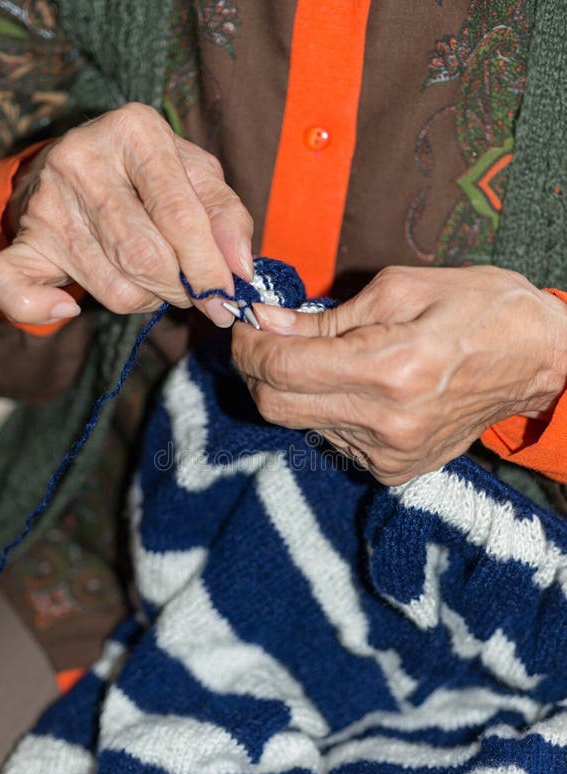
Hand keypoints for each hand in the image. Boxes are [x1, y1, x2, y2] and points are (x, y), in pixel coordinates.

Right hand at [0, 103, 253, 326]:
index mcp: (135, 131)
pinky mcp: (25, 237)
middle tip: (196, 294)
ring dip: (147, 300)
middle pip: (144, 256)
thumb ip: (228, 217)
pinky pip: (15, 287)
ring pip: (113, 286)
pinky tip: (69, 307)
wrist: (83, 162)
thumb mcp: (199, 177)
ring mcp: (47, 200)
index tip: (227, 298)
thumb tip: (241, 270)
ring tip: (155, 281)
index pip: (179, 215)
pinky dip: (42, 309)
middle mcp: (83, 159)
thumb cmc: (154, 174)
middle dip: (181, 289)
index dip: (208, 268)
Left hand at [232, 265, 566, 484]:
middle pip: (278, 407)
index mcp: (391, 369)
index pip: (282, 370)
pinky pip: (334, 439)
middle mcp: (387, 424)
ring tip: (331, 358)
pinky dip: (330, 410)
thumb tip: (266, 324)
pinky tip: (359, 387)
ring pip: (303, 424)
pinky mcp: (395, 470)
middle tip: (267, 340)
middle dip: (258, 371)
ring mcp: (391, 454)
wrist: (537, 360)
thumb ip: (324, 318)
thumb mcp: (400, 291)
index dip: (250, 346)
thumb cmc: (477, 310)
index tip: (247, 326)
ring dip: (299, 389)